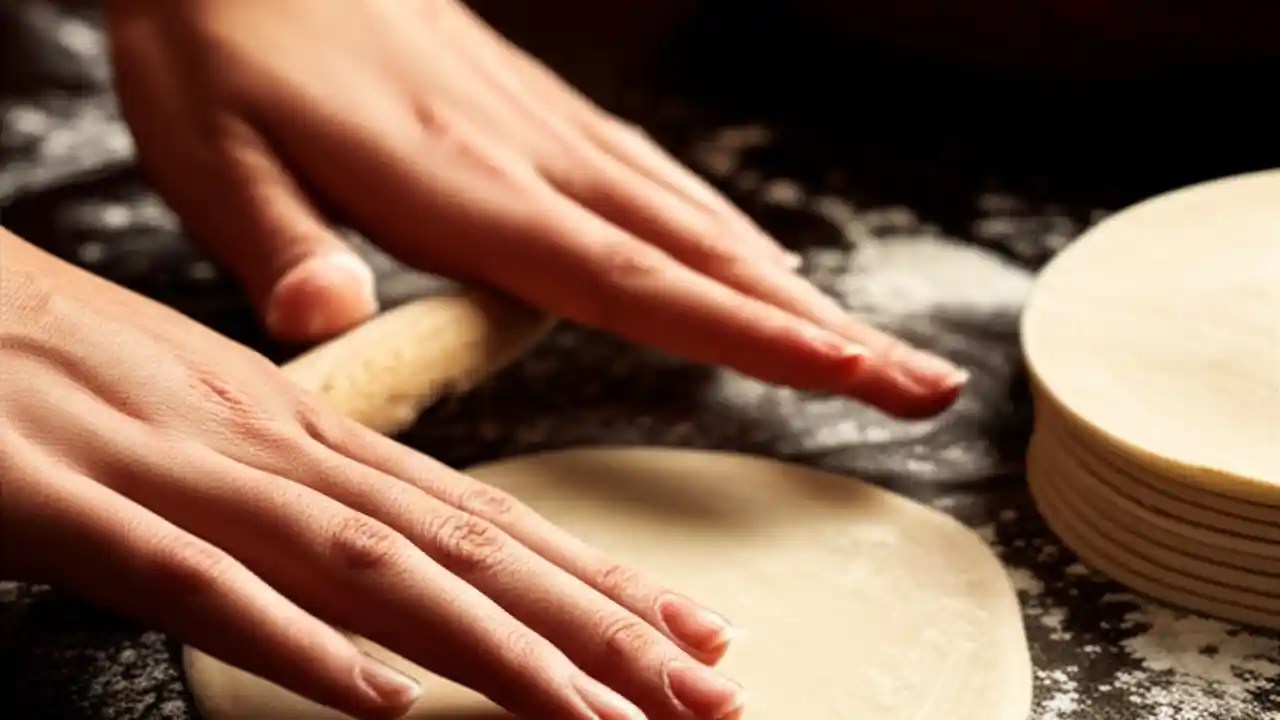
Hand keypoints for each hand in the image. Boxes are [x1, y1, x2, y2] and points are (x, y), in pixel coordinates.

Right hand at [0, 231, 743, 719]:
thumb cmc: (64, 362)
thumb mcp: (208, 417)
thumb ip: (302, 480)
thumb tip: (391, 540)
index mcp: (304, 429)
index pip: (482, 515)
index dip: (593, 579)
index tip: (686, 630)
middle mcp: (275, 450)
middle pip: (466, 549)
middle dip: (596, 629)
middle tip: (703, 690)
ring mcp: (185, 478)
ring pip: (374, 569)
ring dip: (499, 649)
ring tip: (602, 718)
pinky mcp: (79, 511)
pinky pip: (205, 585)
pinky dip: (299, 642)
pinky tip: (384, 700)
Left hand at [106, 0, 966, 418]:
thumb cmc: (224, 47)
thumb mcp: (207, 151)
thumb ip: (277, 242)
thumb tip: (324, 317)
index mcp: (462, 187)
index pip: (634, 281)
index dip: (750, 336)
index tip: (853, 375)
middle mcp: (532, 159)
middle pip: (704, 257)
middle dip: (821, 330)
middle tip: (918, 385)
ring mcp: (547, 131)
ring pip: (696, 220)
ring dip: (791, 291)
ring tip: (869, 350)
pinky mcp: (540, 114)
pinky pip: (656, 182)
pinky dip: (724, 234)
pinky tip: (756, 262)